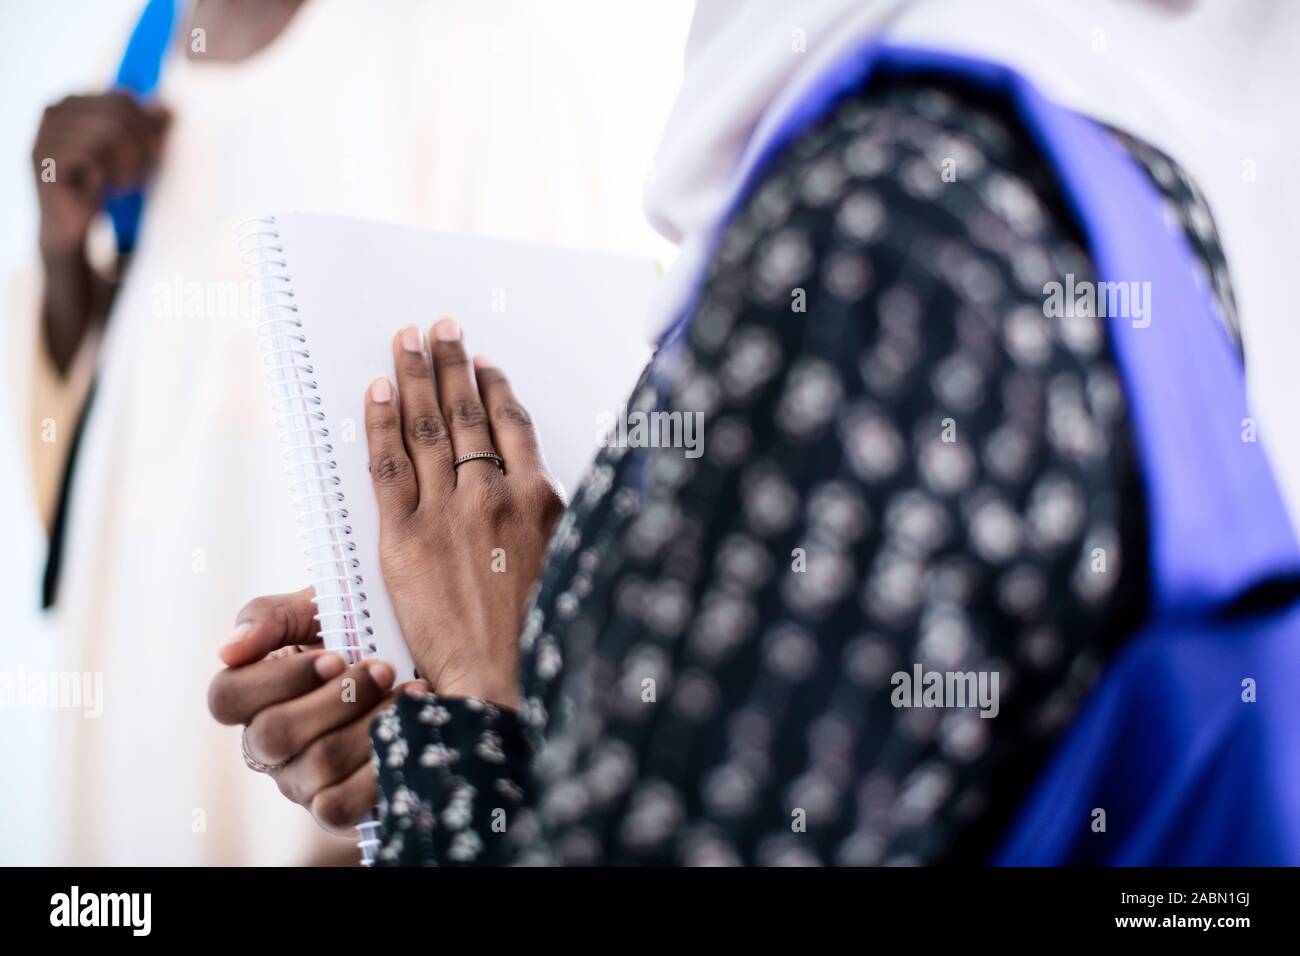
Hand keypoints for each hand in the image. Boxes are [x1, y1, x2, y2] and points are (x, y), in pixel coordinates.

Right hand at [31, 92, 169, 253]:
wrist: (72, 224)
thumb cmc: (100, 184)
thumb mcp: (129, 153)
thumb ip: (146, 128)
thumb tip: (168, 108)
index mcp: (73, 102)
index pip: (123, 98)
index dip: (149, 127)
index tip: (156, 153)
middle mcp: (54, 111)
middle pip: (118, 114)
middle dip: (141, 146)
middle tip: (144, 173)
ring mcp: (45, 134)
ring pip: (108, 134)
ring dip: (128, 164)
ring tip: (125, 184)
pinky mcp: (46, 160)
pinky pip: (92, 155)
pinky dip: (111, 174)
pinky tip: (109, 189)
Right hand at [209, 588, 425, 834]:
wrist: (439, 664)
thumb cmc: (371, 637)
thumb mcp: (324, 610)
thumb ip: (271, 618)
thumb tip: (229, 650)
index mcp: (259, 696)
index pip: (226, 697)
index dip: (279, 678)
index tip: (335, 657)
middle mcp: (271, 745)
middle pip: (272, 734)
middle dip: (337, 698)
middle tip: (382, 670)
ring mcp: (301, 782)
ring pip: (316, 765)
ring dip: (370, 722)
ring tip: (407, 694)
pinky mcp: (339, 810)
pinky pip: (337, 806)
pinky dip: (378, 767)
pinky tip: (408, 731)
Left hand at [365, 318, 565, 709]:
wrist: (507, 686)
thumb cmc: (545, 638)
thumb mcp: (574, 565)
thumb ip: (557, 520)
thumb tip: (547, 492)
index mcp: (540, 499)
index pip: (513, 425)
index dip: (495, 388)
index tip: (486, 365)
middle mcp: (494, 494)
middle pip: (467, 413)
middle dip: (451, 364)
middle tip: (440, 327)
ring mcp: (448, 512)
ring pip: (426, 427)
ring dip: (415, 376)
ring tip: (407, 339)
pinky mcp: (404, 539)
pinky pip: (387, 465)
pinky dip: (380, 422)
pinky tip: (376, 390)